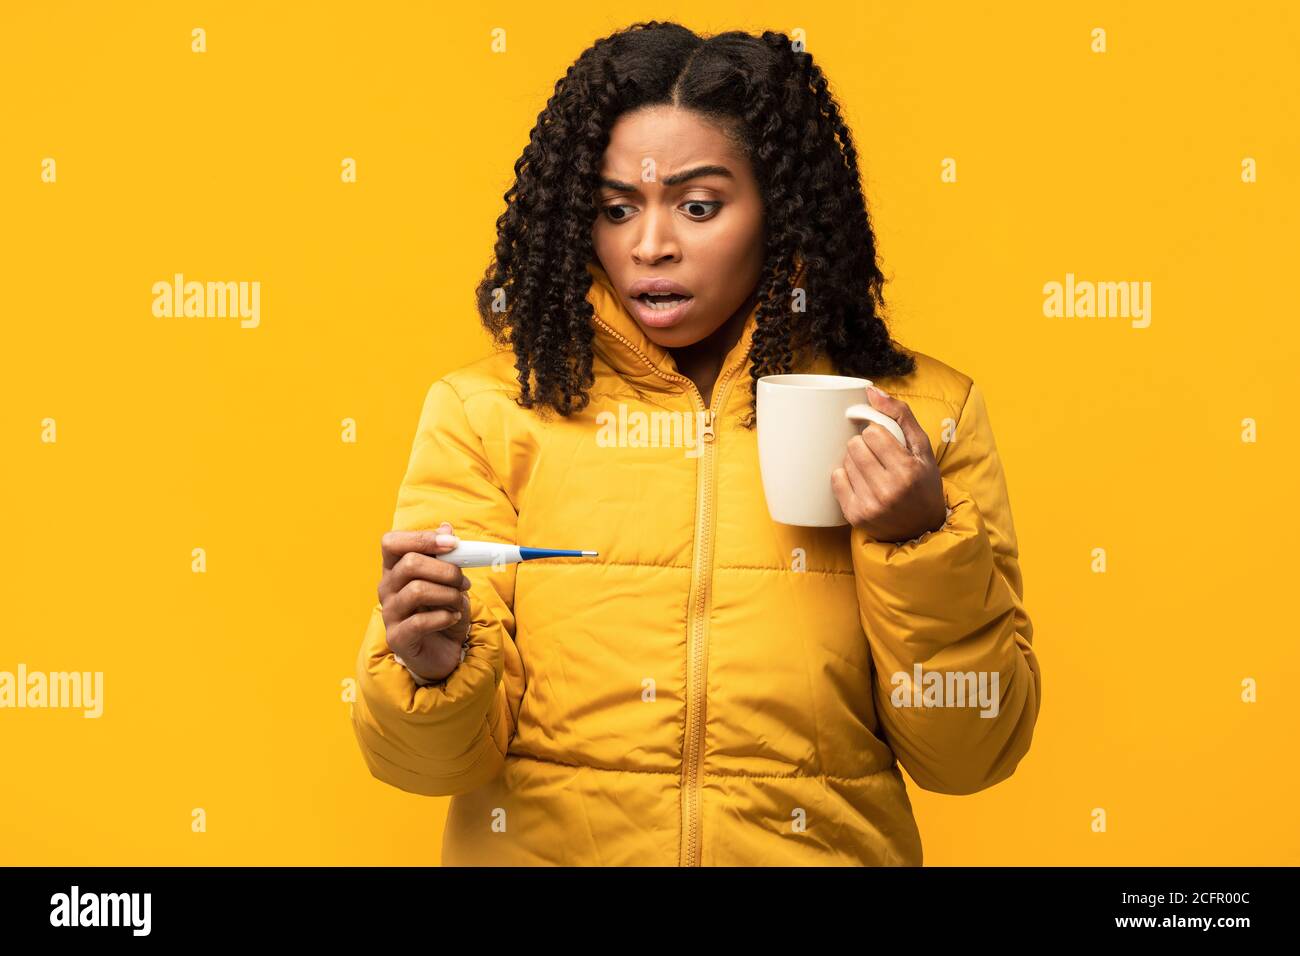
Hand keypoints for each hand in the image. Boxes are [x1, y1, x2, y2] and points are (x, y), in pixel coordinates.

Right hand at [379, 521, 472, 682]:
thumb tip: (446, 527)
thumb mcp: (451, 580)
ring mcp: (390, 613)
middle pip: (409, 564)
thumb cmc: (445, 609)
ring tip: (459, 601)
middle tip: (464, 581)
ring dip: (448, 594)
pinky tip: (452, 618)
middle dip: (446, 570)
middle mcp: (387, 588)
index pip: (392, 542)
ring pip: (416, 590)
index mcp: (396, 568)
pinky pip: (419, 621)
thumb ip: (446, 555)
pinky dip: (444, 617)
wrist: (446, 650)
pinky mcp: (397, 638)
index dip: (422, 538)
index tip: (452, 544)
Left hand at [831, 386, 947, 543]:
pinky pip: (836, 480)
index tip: (884, 441)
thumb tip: (870, 391)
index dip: (877, 433)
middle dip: (864, 445)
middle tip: (877, 456)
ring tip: (872, 470)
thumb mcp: (922, 448)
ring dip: (855, 460)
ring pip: (845, 461)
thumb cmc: (923, 484)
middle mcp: (888, 490)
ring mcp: (870, 505)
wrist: (920, 528)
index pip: (872, 433)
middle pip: (855, 446)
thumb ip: (900, 414)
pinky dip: (845, 476)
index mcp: (908, 471)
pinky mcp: (855, 516)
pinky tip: (861, 481)